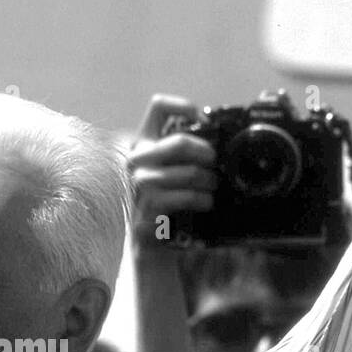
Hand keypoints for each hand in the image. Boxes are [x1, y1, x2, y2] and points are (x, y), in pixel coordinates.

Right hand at [126, 94, 216, 244]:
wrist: (146, 245)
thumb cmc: (164, 205)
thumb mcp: (168, 172)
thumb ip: (181, 153)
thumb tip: (216, 138)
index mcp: (141, 143)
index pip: (159, 106)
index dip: (185, 106)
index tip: (205, 122)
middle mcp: (135, 160)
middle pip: (180, 142)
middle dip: (206, 154)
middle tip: (214, 165)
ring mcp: (139, 184)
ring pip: (190, 173)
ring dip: (209, 182)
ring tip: (211, 188)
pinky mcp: (148, 207)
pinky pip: (187, 197)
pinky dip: (203, 200)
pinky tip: (205, 203)